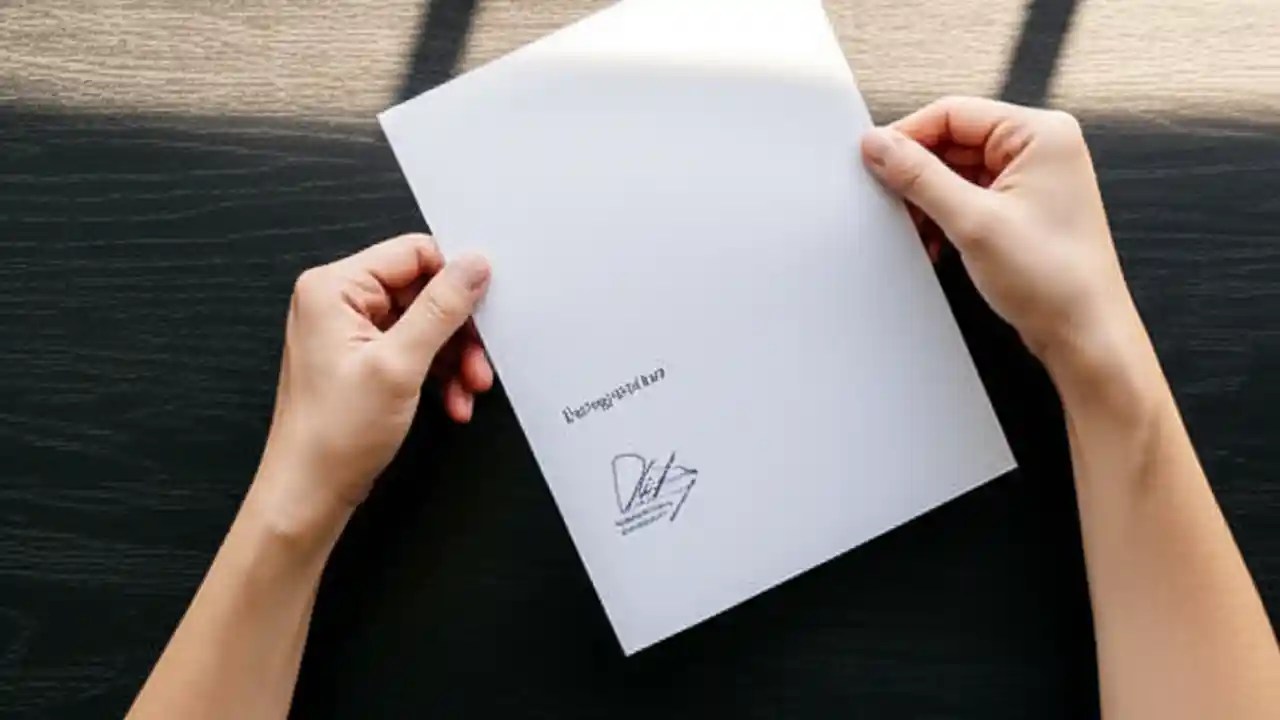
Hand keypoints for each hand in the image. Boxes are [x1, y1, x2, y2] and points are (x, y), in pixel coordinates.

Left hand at [256, 234, 491, 532]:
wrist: (309, 493)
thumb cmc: (333, 435)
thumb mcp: (400, 364)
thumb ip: (441, 308)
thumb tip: (473, 266)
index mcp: (333, 289)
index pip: (411, 253)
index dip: (453, 278)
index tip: (484, 307)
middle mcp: (337, 303)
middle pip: (422, 291)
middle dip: (457, 331)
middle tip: (479, 361)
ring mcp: (349, 333)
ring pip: (423, 325)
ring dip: (453, 358)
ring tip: (468, 390)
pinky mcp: (362, 361)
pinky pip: (413, 351)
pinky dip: (437, 374)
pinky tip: (452, 401)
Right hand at [860, 97, 1143, 379]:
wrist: (1083, 335)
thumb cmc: (1057, 281)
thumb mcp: (973, 222)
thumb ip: (919, 177)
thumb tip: (881, 145)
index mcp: (1042, 134)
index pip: (954, 112)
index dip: (908, 135)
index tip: (874, 158)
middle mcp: (1042, 149)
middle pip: (953, 140)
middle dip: (918, 174)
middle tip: (890, 199)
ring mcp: (1032, 180)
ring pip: (956, 171)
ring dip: (929, 199)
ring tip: (918, 229)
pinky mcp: (1021, 209)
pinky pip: (968, 196)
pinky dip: (944, 216)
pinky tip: (933, 240)